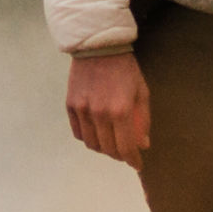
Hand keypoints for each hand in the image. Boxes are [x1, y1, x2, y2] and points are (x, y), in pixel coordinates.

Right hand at [66, 52, 150, 167]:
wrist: (98, 47)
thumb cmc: (125, 69)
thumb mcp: (142, 92)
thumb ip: (142, 120)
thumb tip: (142, 144)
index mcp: (120, 111)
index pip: (125, 147)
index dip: (132, 160)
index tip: (137, 164)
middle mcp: (99, 114)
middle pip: (107, 149)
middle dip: (119, 155)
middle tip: (125, 151)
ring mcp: (82, 111)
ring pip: (91, 144)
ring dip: (103, 148)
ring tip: (110, 141)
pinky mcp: (70, 106)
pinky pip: (78, 133)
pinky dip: (88, 137)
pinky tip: (96, 132)